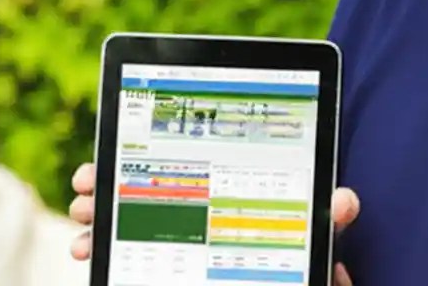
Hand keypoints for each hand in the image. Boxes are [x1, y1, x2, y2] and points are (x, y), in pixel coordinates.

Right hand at [68, 163, 360, 283]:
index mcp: (226, 186)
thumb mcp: (308, 233)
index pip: (181, 158)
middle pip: (142, 182)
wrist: (291, 278)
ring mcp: (179, 234)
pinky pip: (129, 249)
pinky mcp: (169, 260)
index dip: (142, 155)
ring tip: (81, 214)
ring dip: (97, 213)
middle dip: (105, 183)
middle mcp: (194, 205)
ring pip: (127, 214)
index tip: (106, 162)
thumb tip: (347, 201)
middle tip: (84, 185)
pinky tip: (87, 249)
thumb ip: (325, 218)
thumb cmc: (295, 255)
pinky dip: (103, 245)